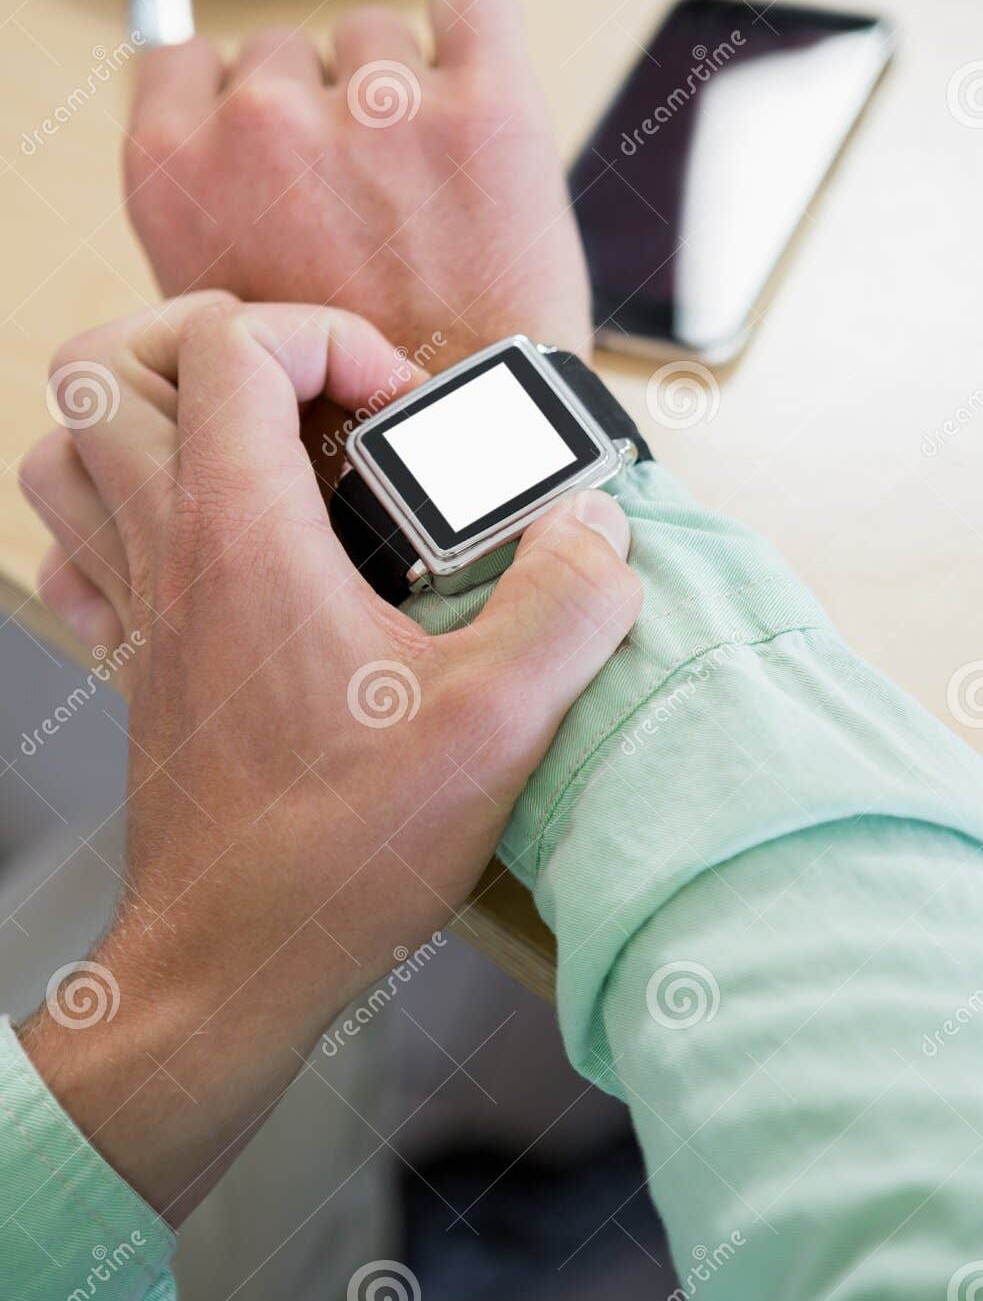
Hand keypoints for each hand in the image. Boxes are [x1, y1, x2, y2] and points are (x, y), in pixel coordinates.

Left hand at [17, 294, 639, 1222]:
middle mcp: (171, 555)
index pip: (229, 345)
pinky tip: (204, 534)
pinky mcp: (139, 659)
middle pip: (102, 365)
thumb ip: (565, 606)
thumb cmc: (338, 855)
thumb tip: (596, 526)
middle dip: (207, 334)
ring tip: (255, 436)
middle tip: (304, 384)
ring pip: (68, 444)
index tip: (400, 411)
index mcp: (245, 541)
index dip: (322, 336)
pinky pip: (79, 542)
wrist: (231, 966)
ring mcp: (141, 606)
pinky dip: (123, 504)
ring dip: (150, 406)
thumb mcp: (495, 727)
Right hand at [124, 0, 592, 369]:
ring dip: (402, 93)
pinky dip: (475, 29)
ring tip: (429, 195)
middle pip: (287, 51)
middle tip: (367, 206)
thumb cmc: (343, 412)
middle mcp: (263, 125)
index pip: (183, 59)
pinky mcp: (485, 108)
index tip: (275, 148)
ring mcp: (376, 110)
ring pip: (377, 38)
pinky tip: (476, 92)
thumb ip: (210, 214)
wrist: (459, 458)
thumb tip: (223, 135)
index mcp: (178, 174)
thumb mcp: (219, 317)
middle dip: (325, 114)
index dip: (236, 105)